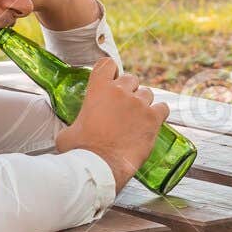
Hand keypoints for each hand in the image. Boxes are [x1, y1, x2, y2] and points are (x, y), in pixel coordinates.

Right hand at [54, 58, 167, 189]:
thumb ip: (75, 123)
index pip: (107, 64)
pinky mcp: (152, 119)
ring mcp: (138, 104)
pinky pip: (163, 108)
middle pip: (131, 79)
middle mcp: (120, 92)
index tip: (111, 82)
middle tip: (123, 108)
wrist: (99, 166)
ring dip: (143, 102)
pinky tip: (152, 123)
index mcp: (97, 89)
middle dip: (129, 90)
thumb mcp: (67, 132)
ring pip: (147, 93)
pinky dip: (159, 113)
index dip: (111, 72)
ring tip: (137, 119)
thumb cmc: (80, 151)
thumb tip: (74, 131)